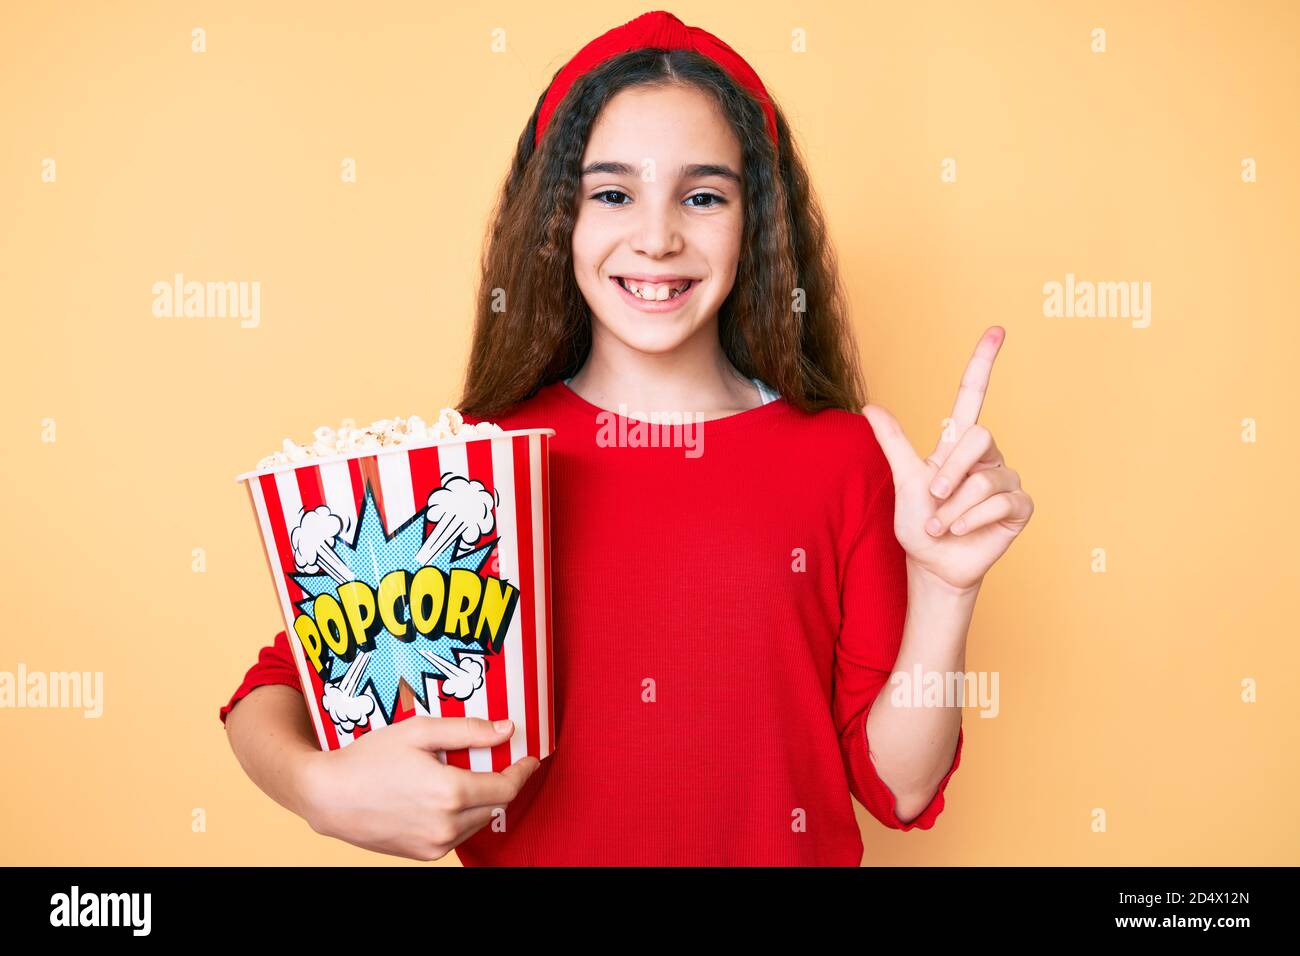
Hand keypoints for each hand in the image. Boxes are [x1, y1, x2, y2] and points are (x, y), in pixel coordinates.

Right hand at [296, 716, 540, 861]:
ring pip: (478, 822)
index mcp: (450, 792)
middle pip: (495, 805)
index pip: (506, 787)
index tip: (530, 758)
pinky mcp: (423, 855)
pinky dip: (462, 816)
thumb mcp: (419, 731)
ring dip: (482, 801)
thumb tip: (506, 730)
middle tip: (494, 760)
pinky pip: (457, 835)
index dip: (522, 771)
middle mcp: (446, 825)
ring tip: (464, 775)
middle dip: (502, 783)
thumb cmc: (369, 758)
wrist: (328, 796)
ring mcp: (435, 844)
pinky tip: (444, 796)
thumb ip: (467, 730)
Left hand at [862, 326, 1033, 593]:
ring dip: (955, 506)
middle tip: (933, 498)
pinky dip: (972, 518)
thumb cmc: (918, 524)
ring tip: (943, 523)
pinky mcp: (1020, 506)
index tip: (997, 329)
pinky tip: (961, 529)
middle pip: (979, 436)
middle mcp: (986, 456)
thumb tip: (869, 406)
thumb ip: (893, 443)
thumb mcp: (903, 481)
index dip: (983, 362)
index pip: (973, 395)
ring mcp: (1006, 479)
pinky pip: (1000, 500)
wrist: (933, 564)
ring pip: (985, 477)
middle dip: (950, 472)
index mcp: (957, 444)